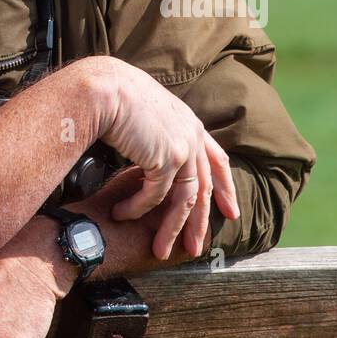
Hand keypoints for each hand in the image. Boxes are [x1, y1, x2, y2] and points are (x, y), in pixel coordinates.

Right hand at [98, 59, 239, 260]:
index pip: (217, 160)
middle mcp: (193, 136)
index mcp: (190, 124)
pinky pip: (154, 195)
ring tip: (160, 250)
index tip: (230, 211)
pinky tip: (122, 214)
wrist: (106, 87)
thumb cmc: (117, 94)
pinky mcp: (167, 159)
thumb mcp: (149, 112)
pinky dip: (137, 209)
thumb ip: (159, 132)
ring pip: (183, 201)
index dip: (225, 188)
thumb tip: (153, 152)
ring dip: (170, 229)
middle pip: (202, 188)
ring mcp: (183, 148)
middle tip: (195, 248)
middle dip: (199, 223)